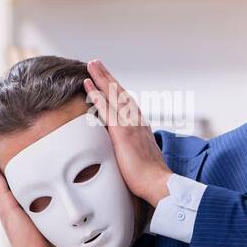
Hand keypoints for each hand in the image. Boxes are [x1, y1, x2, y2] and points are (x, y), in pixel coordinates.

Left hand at [84, 59, 171, 206]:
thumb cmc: (148, 176)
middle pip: (119, 93)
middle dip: (107, 76)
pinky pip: (107, 109)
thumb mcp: (138, 156)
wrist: (158, 183)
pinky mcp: (123, 132)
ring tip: (91, 65)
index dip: (114, 89)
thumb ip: (129, 147)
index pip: (125, 102)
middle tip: (95, 62)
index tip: (105, 78)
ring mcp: (130, 124)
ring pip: (113, 95)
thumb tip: (121, 149)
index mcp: (140, 125)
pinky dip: (97, 95)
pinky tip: (88, 85)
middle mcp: (136, 120)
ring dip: (101, 78)